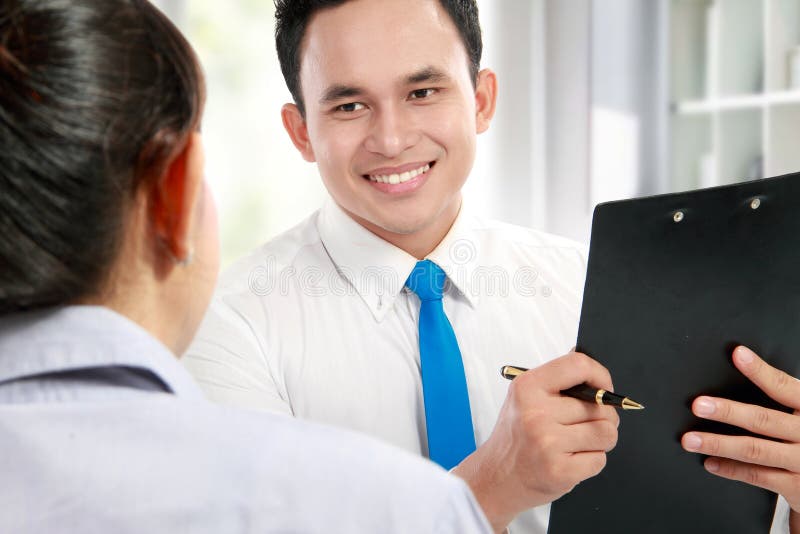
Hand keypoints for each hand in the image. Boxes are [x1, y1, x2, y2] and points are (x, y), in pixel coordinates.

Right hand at [452, 352, 618, 532]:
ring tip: (578, 443)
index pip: (578, 365)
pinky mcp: (559, 471)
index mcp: (527, 387)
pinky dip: (592, 461)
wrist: (496, 477)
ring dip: (600, 440)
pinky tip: (571, 460)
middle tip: (582, 425)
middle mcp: (536, 413)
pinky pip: (600, 459)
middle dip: (601, 417)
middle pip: (599, 406)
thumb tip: (591, 369)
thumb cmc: (517, 436)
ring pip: (606, 433)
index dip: (600, 376)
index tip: (604, 388)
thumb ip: (557, 381)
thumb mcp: (525, 398)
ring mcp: (547, 443)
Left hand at [681, 346, 799, 529]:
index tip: (738, 355)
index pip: (783, 387)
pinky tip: (710, 462)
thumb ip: (782, 394)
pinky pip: (758, 476)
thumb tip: (741, 362)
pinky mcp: (796, 485)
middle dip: (728, 412)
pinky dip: (730, 469)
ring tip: (690, 440)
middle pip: (763, 420)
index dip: (760, 371)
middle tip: (699, 406)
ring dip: (718, 444)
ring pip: (754, 450)